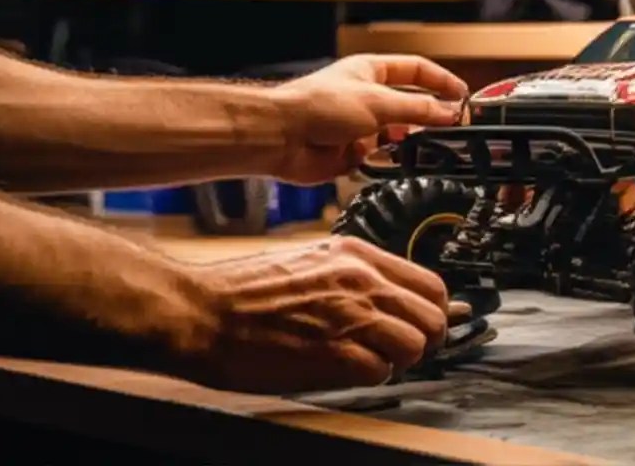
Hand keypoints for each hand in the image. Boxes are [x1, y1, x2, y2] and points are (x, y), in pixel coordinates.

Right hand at [176, 236, 449, 393]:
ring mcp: (352, 317)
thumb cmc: (245, 292)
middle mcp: (362, 281)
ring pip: (416, 345)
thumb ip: (358, 276)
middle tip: (402, 350)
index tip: (424, 324)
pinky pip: (383, 372)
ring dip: (400, 361)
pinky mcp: (336, 353)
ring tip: (372, 361)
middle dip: (425, 339)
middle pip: (433, 317)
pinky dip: (372, 378)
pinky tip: (348, 372)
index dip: (433, 310)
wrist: (202, 312)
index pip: (430, 284)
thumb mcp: (313, 261)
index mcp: (357, 255)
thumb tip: (392, 296)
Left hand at [270, 55, 467, 183]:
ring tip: (427, 145)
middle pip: (410, 103)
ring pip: (397, 133)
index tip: (463, 96)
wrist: (282, 138)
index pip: (416, 70)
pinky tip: (393, 160)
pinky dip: (389, 160)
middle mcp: (367, 96)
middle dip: (430, 114)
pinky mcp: (352, 152)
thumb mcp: (380, 103)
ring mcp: (359, 125)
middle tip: (454, 127)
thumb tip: (450, 112)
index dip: (441, 80)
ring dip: (409, 140)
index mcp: (371, 72)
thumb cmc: (318, 106)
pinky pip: (381, 157)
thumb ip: (419, 109)